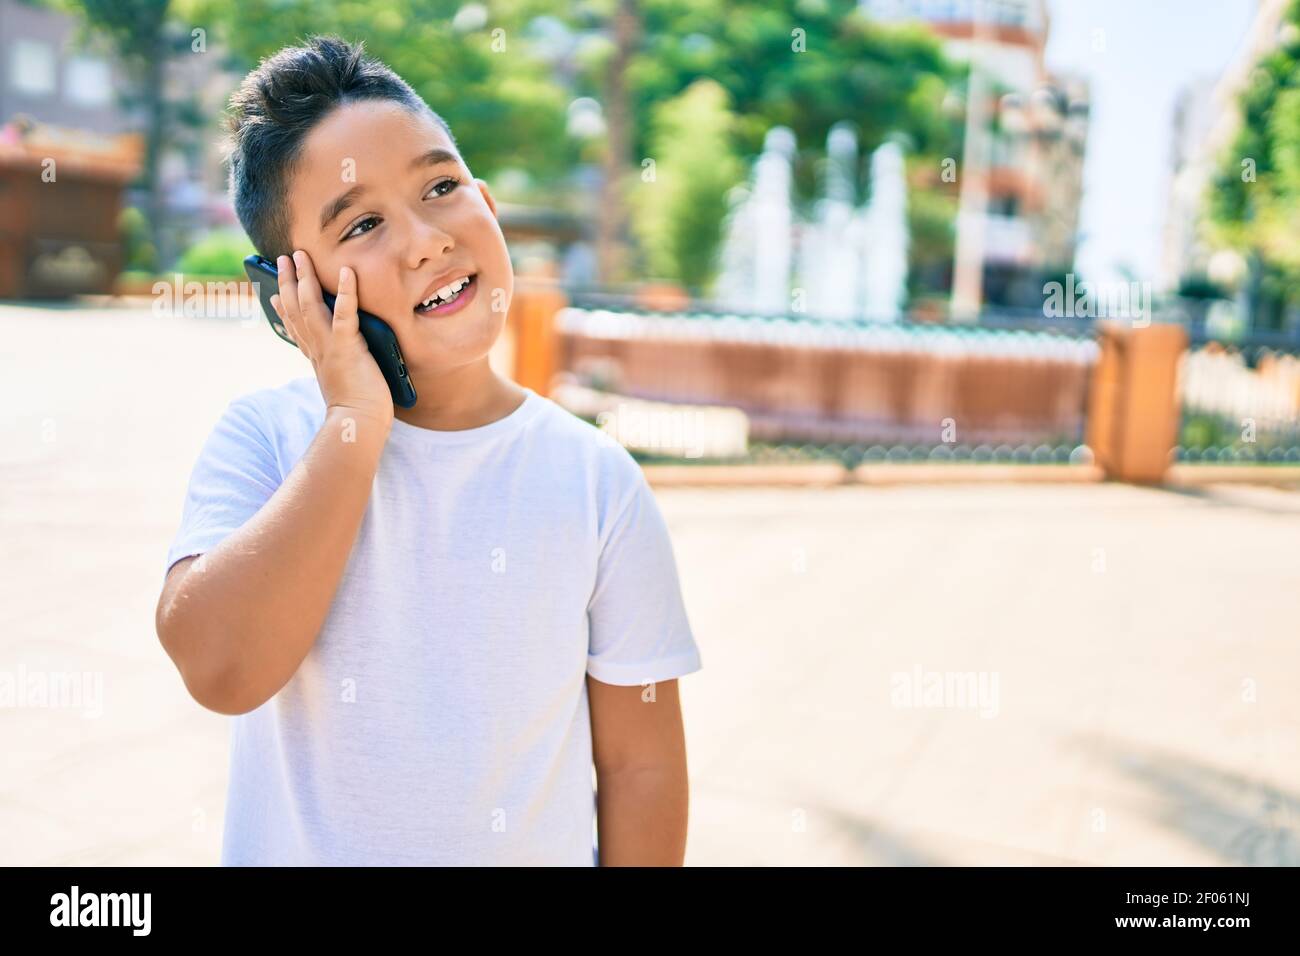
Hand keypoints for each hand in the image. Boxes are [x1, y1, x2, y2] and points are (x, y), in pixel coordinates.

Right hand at [271, 250, 393, 427]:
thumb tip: (337, 356)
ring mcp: (329, 346)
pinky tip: (347, 272)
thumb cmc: (358, 407)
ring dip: (304, 277)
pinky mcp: (347, 346)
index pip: (294, 328)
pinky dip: (346, 291)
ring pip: (310, 305)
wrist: (359, 423)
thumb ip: (337, 364)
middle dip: (288, 281)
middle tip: (283, 258)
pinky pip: (345, 313)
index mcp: (315, 357)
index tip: (274, 293)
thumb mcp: (341, 381)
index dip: (283, 309)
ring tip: (299, 255)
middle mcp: (316, 349)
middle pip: (296, 309)